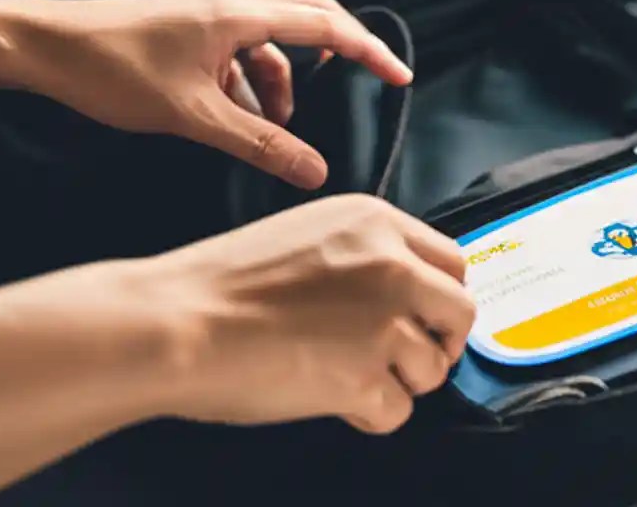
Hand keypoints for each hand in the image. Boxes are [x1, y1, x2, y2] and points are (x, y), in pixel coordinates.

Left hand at [0, 0, 411, 188]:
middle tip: (368, 81)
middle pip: (308, 19)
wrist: (41, 48)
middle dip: (341, 53)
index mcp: (237, 17)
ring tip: (275, 129)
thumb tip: (313, 171)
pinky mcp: (188, 36)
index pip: (325, 28)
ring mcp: (207, 21)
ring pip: (271, 44)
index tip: (399, 76)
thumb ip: (259, 144)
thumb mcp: (193, 116)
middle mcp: (228, 10)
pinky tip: (235, 120)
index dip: (369, 53)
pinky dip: (251, 87)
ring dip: (285, 84)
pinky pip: (239, 56)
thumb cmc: (107, 69)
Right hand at [149, 194, 473, 433]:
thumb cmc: (221, 283)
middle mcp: (392, 266)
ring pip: (433, 369)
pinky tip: (332, 400)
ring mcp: (383, 323)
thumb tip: (406, 292)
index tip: (427, 318)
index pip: (453, 262)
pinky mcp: (365, 377)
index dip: (442, 298)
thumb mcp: (307, 235)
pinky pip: (398, 411)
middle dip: (440, 343)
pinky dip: (369, 414)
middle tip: (405, 359)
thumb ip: (364, 254)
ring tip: (346, 376)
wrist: (176, 322)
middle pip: (460, 314)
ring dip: (399, 382)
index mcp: (376, 222)